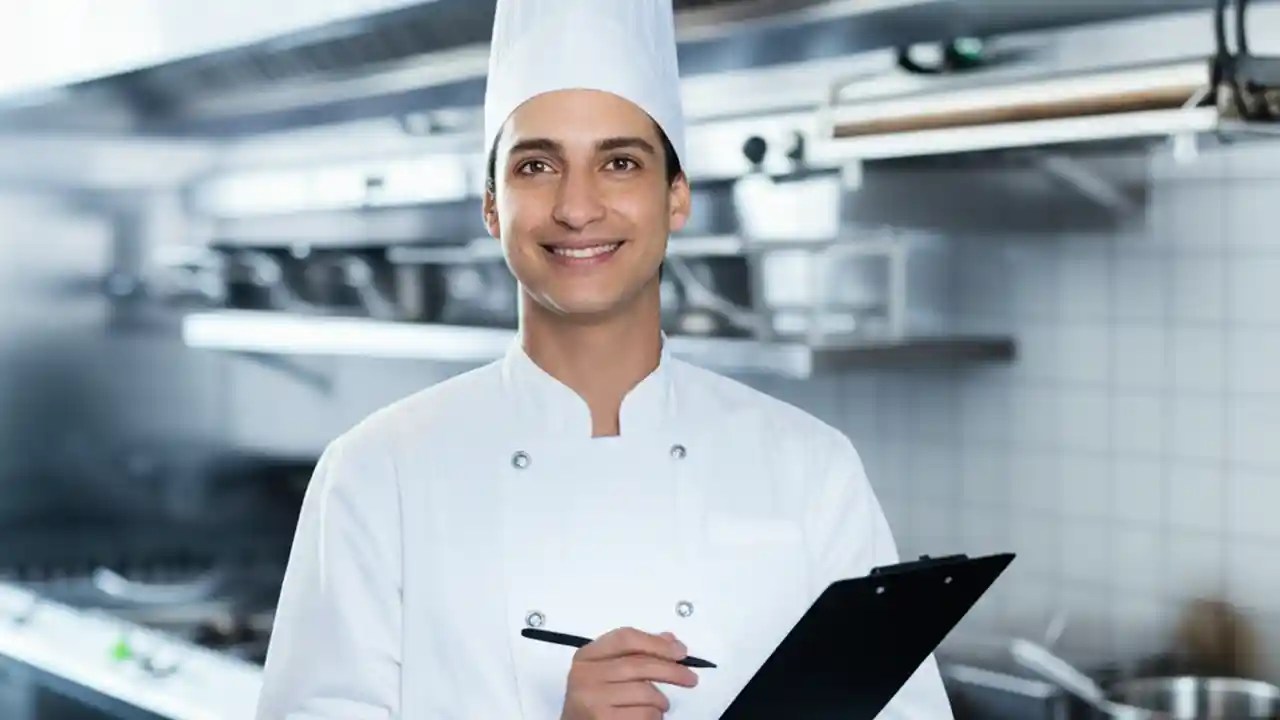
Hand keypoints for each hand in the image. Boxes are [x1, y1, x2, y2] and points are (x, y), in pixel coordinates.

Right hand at [560, 627, 699, 719]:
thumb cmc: (594, 700)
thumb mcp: (606, 672)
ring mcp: (592, 700)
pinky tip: (651, 717)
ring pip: (644, 693)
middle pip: (638, 664)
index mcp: (586, 656)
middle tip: (690, 678)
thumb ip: (636, 654)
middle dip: (671, 670)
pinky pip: (643, 715)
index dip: (656, 642)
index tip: (680, 650)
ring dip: (661, 701)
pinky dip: (654, 717)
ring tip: (661, 705)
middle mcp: (585, 675)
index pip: (625, 638)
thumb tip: (670, 640)